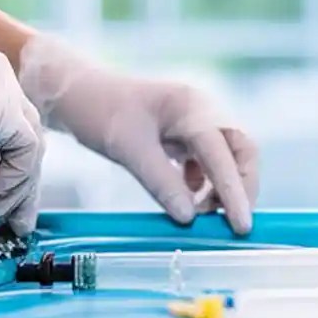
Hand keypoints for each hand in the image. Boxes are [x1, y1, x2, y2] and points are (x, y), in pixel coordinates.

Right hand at [0, 12, 43, 233]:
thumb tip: (1, 207)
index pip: (12, 133)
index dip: (15, 173)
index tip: (9, 207)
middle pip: (28, 139)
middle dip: (26, 185)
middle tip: (18, 222)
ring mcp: (3, 90)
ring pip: (33, 147)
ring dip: (22, 189)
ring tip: (3, 214)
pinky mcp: (4, 108)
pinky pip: (27, 150)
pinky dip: (17, 181)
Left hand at [18, 35, 257, 234]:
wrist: (75, 92)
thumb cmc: (99, 112)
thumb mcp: (128, 150)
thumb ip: (162, 183)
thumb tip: (190, 218)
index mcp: (190, 107)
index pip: (222, 153)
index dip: (234, 191)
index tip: (241, 225)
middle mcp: (201, 110)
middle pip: (241, 150)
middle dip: (242, 186)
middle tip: (234, 221)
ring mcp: (194, 121)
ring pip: (227, 157)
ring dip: (224, 187)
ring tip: (203, 214)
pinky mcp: (183, 133)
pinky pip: (207, 161)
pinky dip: (205, 184)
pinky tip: (189, 199)